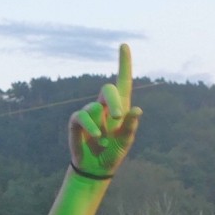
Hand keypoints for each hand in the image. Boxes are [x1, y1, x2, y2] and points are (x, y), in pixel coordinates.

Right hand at [69, 45, 140, 178]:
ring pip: (95, 108)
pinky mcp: (77, 121)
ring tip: (104, 142)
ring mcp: (90, 112)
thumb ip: (131, 126)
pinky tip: (96, 137)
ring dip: (102, 127)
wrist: (96, 168)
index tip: (124, 45)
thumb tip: (137, 110)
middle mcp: (105, 106)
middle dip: (114, 101)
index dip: (124, 63)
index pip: (123, 81)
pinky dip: (91, 126)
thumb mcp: (126, 141)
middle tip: (119, 116)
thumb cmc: (114, 152)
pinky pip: (82, 117)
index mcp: (121, 106)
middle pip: (108, 90)